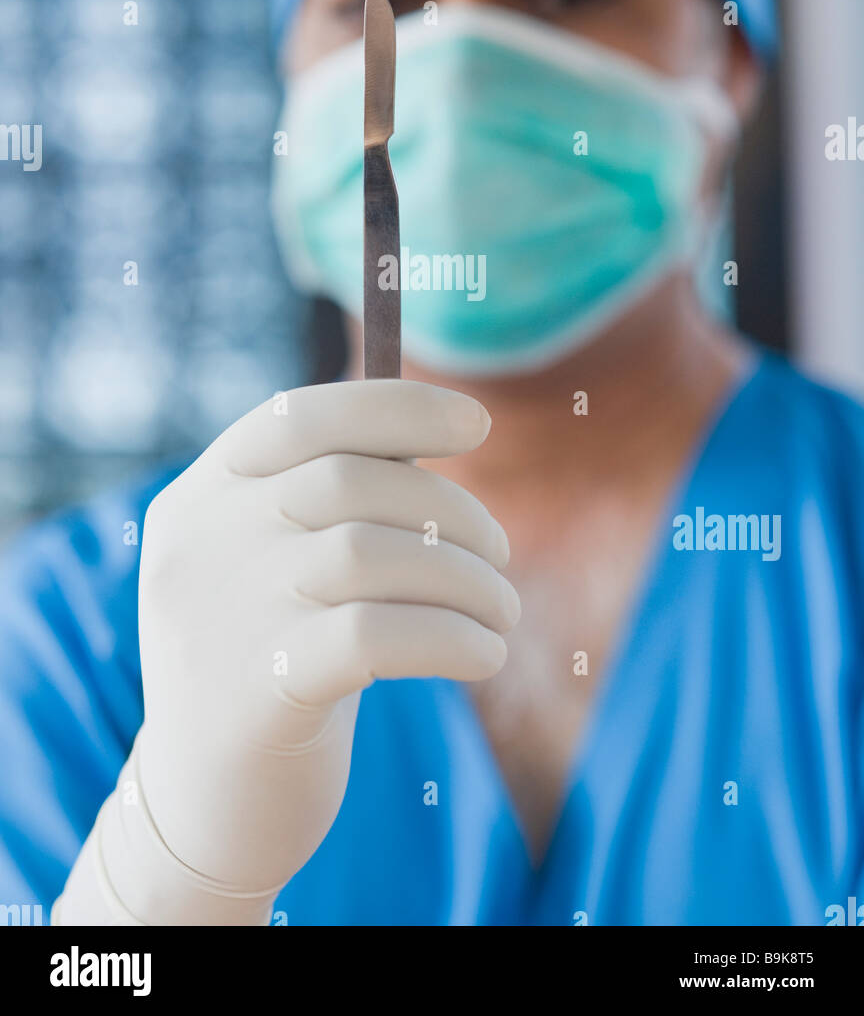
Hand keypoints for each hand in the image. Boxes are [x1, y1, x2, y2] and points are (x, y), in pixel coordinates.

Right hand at [136, 379, 518, 893]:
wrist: (202, 811)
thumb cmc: (268, 664)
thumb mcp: (270, 567)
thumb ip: (325, 501)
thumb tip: (432, 434)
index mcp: (200, 496)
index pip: (297, 414)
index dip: (395, 408)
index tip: (475, 424)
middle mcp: (200, 542)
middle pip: (350, 480)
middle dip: (449, 509)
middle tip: (499, 555)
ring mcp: (222, 615)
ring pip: (373, 553)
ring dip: (466, 578)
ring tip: (501, 611)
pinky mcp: (258, 693)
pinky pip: (380, 635)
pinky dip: (452, 636)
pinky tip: (485, 655)